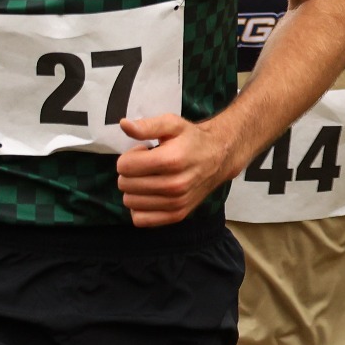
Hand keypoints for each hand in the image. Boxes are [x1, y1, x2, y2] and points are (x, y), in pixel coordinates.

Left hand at [116, 115, 234, 226]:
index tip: (144, 152)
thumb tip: (124, 124)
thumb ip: (148, 125)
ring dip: (135, 190)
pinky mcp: (177, 215)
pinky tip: (150, 195)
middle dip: (131, 173)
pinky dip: (140, 208)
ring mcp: (177, 202)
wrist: (220, 157)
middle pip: (125, 184)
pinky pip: (141, 220)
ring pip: (130, 202)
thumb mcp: (173, 124)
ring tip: (151, 178)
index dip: (130, 156)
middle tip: (148, 165)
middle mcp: (175, 185)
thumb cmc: (192, 139)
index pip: (124, 166)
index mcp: (172, 160)